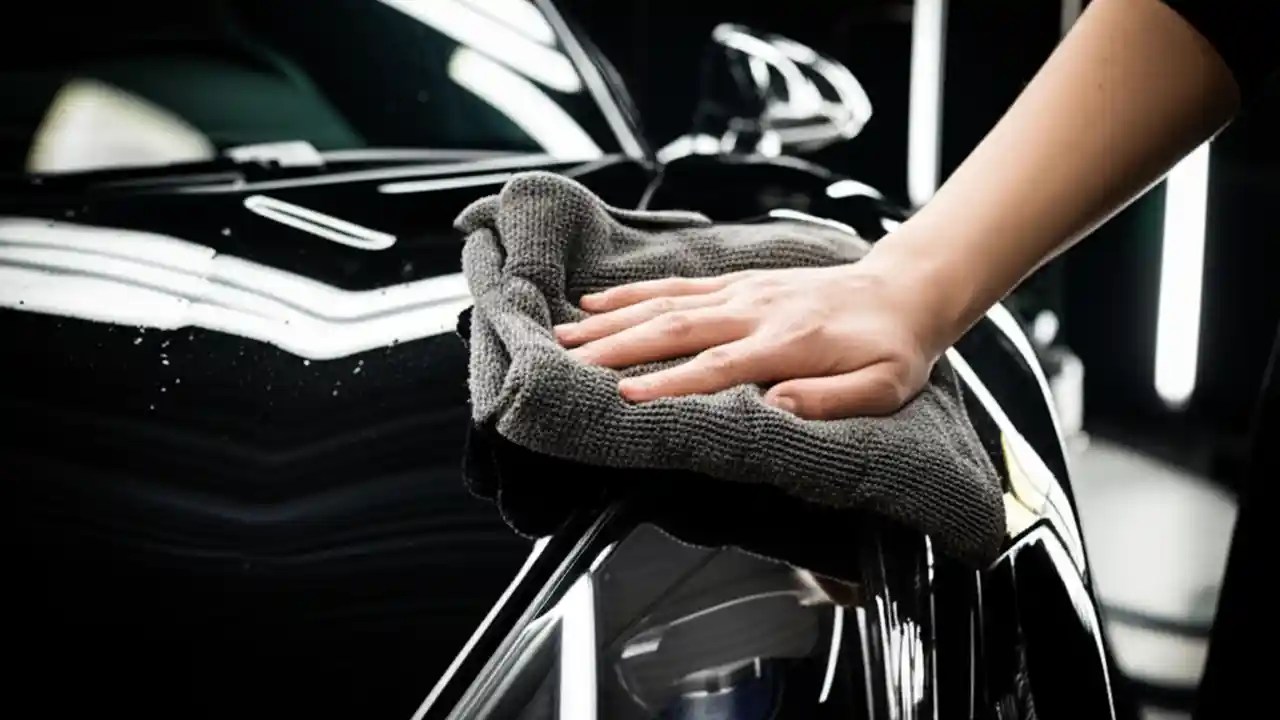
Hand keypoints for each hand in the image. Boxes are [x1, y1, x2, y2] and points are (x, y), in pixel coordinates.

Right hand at [554, 260, 946, 418]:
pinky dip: (632, 294)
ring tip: (563, 337)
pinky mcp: (735, 284)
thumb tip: (776, 408)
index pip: (719, 365)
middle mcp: (756, 310)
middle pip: (675, 329)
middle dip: (615, 349)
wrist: (903, 290)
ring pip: (665, 304)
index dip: (669, 383)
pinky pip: (676, 285)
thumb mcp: (884, 386)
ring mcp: (741, 293)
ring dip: (610, 321)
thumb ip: (832, 400)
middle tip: (566, 368)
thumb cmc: (892, 348)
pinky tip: (594, 302)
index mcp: (790, 342)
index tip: (623, 397)